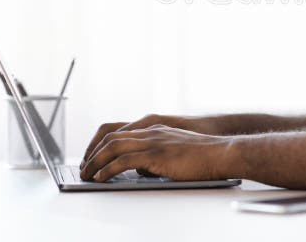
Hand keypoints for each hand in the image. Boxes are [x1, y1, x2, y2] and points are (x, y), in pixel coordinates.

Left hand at [79, 124, 233, 181]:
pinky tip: (101, 178)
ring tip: (87, 174)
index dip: (101, 145)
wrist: (221, 152)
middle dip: (93, 153)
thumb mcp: (174, 150)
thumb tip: (140, 168)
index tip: (92, 157)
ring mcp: (153, 141)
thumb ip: (155, 155)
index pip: (118, 132)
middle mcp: (151, 131)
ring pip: (113, 147)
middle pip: (110, 137)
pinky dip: (107, 170)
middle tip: (84, 167)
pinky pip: (123, 161)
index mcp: (155, 128)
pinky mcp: (156, 154)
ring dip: (95, 162)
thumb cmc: (203, 155)